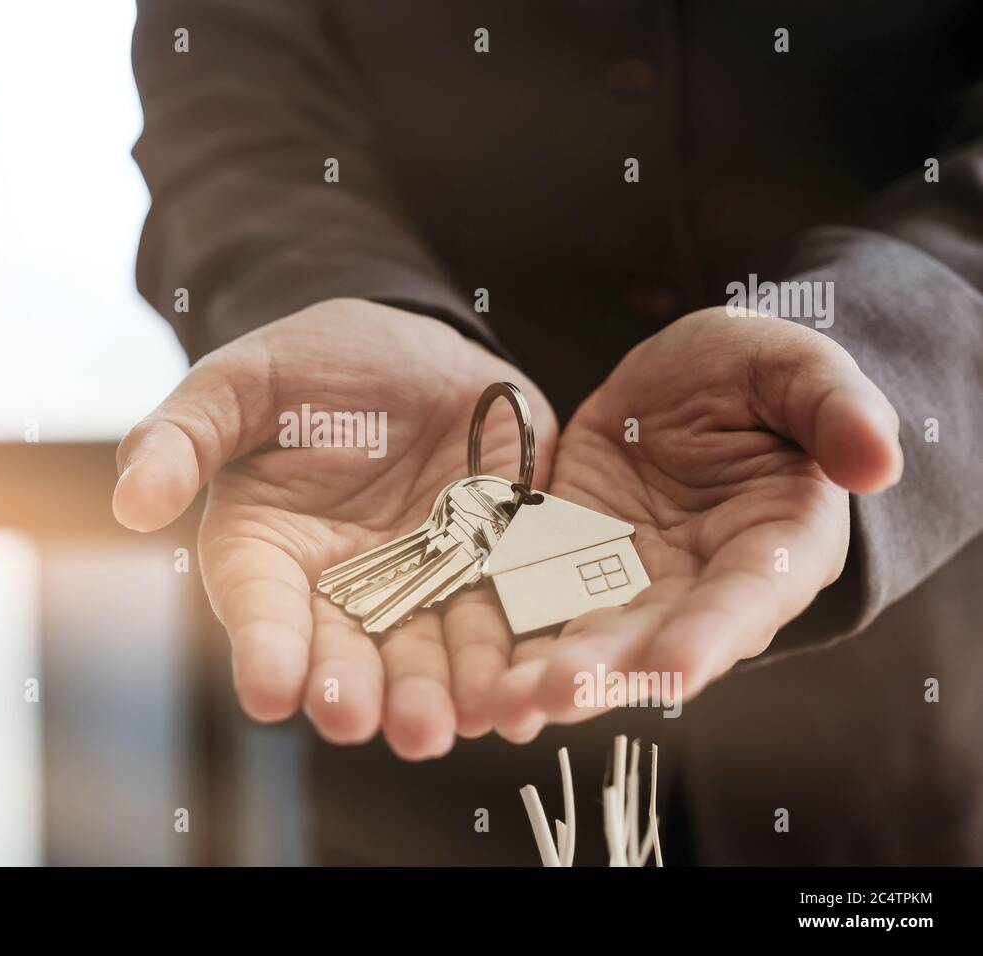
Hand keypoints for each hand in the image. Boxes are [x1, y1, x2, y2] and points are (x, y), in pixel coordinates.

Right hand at [112, 299, 555, 758]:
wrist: (412, 344)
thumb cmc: (309, 364)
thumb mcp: (239, 383)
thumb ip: (183, 436)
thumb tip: (129, 501)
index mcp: (269, 551)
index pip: (261, 608)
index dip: (265, 649)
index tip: (267, 691)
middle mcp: (345, 586)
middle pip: (348, 651)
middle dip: (354, 689)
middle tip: (357, 721)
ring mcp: (426, 581)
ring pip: (431, 652)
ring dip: (438, 694)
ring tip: (442, 727)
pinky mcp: (498, 564)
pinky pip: (508, 616)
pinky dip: (514, 655)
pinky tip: (518, 693)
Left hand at [484, 308, 902, 740]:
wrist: (682, 382)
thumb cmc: (753, 374)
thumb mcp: (792, 367)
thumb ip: (834, 409)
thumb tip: (879, 462)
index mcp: (774, 545)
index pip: (747, 599)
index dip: (713, 635)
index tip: (676, 669)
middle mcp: (700, 584)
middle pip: (654, 639)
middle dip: (608, 671)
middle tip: (557, 696)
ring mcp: (629, 581)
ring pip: (589, 638)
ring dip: (546, 673)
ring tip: (503, 702)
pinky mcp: (568, 563)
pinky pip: (534, 604)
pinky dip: (505, 638)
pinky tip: (469, 670)